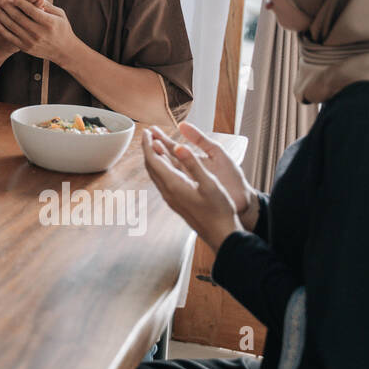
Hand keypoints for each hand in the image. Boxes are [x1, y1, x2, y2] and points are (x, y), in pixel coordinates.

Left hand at [0, 0, 79, 65]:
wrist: (64, 51)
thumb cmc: (62, 29)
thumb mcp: (60, 14)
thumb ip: (47, 4)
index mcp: (48, 22)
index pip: (30, 9)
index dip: (18, 1)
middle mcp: (39, 32)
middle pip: (17, 16)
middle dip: (4, 5)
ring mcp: (31, 41)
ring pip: (12, 26)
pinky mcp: (26, 47)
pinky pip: (11, 37)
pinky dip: (2, 30)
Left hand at [142, 126, 242, 252]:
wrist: (221, 235)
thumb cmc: (219, 210)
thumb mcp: (209, 183)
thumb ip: (193, 164)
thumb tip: (177, 147)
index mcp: (173, 185)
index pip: (153, 160)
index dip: (148, 144)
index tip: (147, 132)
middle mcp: (168, 192)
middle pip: (151, 166)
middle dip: (148, 149)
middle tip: (149, 134)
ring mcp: (171, 199)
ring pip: (156, 174)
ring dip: (154, 158)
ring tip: (156, 145)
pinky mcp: (176, 203)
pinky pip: (162, 181)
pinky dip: (161, 168)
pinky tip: (168, 165)